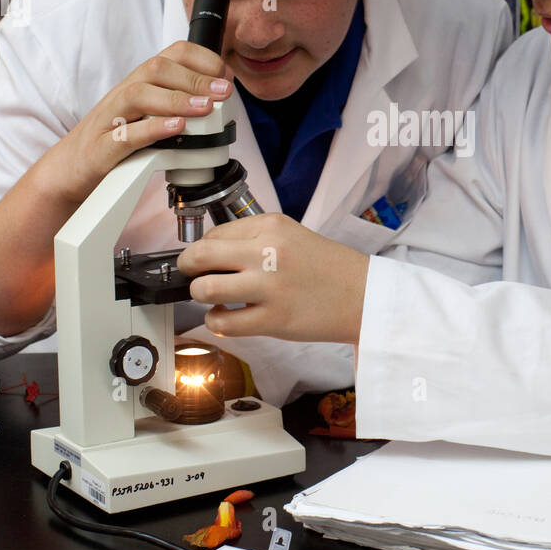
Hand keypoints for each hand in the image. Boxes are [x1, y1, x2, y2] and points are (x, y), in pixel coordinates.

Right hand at [40, 41, 232, 205]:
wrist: (70, 169)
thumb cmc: (116, 140)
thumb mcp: (150, 115)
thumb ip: (179, 103)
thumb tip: (220, 96)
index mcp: (140, 82)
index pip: (172, 54)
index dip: (203, 60)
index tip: (226, 78)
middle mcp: (125, 94)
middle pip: (157, 69)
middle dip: (196, 78)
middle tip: (224, 93)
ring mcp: (110, 119)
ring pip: (139, 94)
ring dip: (177, 99)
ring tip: (205, 109)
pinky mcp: (101, 149)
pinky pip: (124, 134)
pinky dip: (152, 129)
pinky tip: (175, 128)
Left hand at [176, 213, 368, 344]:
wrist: (363, 294)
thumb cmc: (327, 268)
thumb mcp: (291, 236)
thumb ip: (253, 239)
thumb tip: (210, 254)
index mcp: (271, 227)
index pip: (214, 233)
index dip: (201, 249)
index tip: (203, 259)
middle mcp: (268, 252)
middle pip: (200, 255)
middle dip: (187, 268)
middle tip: (192, 275)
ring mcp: (269, 286)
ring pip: (205, 288)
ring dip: (200, 294)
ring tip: (213, 296)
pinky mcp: (273, 319)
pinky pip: (223, 323)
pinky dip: (216, 321)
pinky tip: (226, 317)